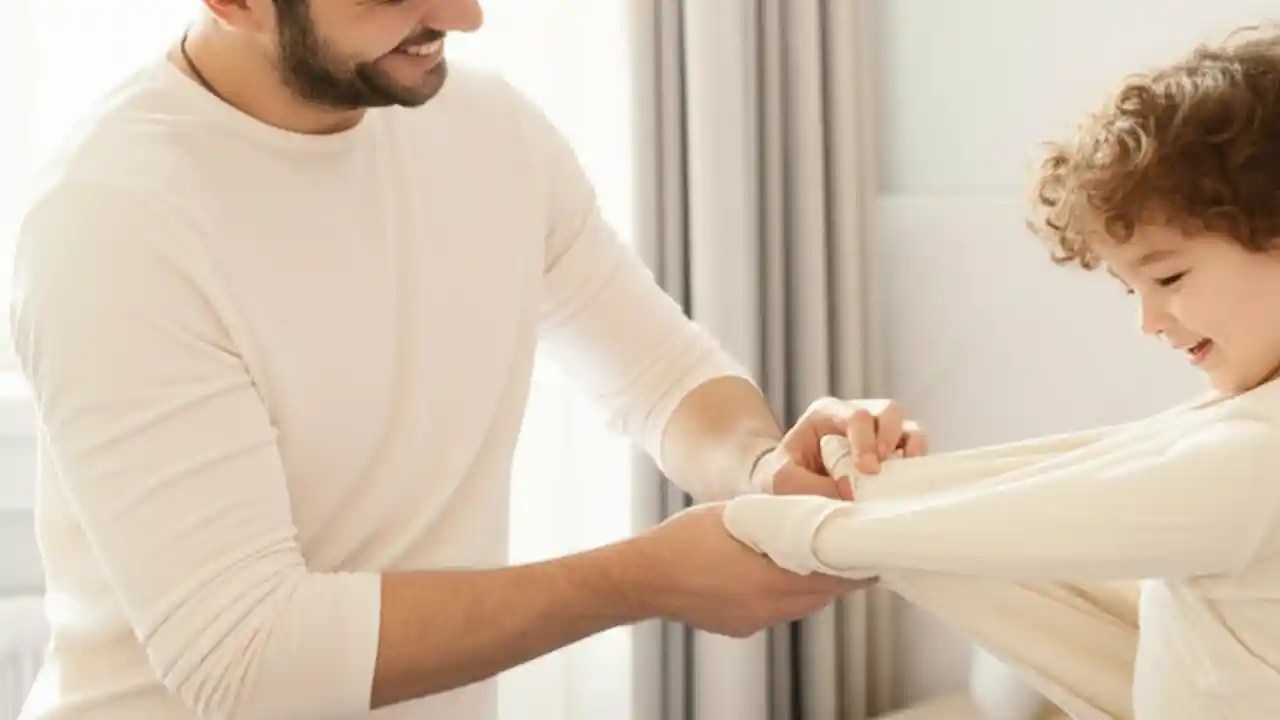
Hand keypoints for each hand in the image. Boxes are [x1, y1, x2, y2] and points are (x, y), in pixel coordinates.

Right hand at [617, 503, 870, 637]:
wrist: (643, 578)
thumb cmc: (685, 540)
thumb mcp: (739, 515)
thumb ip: (781, 517)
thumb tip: (817, 512)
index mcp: (773, 580)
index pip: (837, 577)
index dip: (860, 562)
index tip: (876, 547)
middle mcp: (770, 608)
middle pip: (825, 593)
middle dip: (842, 571)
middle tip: (854, 546)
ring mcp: (756, 621)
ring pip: (803, 603)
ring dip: (814, 582)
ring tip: (817, 555)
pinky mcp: (743, 627)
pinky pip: (778, 609)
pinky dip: (786, 591)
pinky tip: (774, 570)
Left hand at [756, 397, 928, 499]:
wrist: (781, 485)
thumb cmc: (778, 477)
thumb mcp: (781, 480)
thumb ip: (809, 486)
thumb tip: (851, 496)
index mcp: (826, 414)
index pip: (855, 415)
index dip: (866, 441)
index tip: (866, 469)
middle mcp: (856, 417)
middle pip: (889, 410)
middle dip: (889, 438)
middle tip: (879, 469)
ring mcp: (877, 434)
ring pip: (909, 426)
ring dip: (911, 448)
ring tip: (903, 473)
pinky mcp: (891, 454)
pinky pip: (915, 449)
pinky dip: (918, 463)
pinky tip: (909, 482)